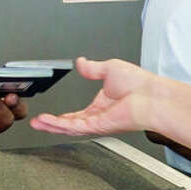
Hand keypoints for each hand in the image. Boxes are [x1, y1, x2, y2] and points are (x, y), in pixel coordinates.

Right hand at [31, 57, 162, 138]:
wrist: (153, 95)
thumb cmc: (141, 84)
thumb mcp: (110, 68)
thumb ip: (92, 68)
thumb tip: (81, 62)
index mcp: (102, 105)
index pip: (77, 114)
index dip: (62, 115)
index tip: (49, 115)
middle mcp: (99, 116)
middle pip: (70, 123)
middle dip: (52, 124)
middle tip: (37, 122)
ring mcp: (99, 122)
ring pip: (70, 127)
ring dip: (52, 125)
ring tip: (37, 124)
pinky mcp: (99, 125)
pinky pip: (75, 126)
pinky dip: (60, 124)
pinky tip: (49, 121)